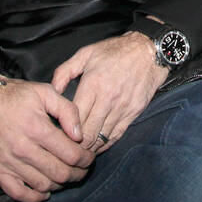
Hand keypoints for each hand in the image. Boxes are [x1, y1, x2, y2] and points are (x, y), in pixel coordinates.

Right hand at [0, 72, 95, 201]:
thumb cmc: (13, 94)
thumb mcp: (44, 92)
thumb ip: (67, 111)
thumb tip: (79, 135)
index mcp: (38, 129)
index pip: (71, 154)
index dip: (86, 159)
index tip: (89, 157)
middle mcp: (23, 149)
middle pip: (60, 173)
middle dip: (78, 174)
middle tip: (82, 169)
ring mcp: (8, 162)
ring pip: (43, 184)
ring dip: (60, 185)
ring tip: (66, 176)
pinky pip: (17, 193)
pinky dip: (34, 197)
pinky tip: (44, 191)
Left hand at [51, 31, 169, 152]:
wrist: (149, 51)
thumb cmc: (115, 50)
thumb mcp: (85, 53)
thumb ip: (64, 71)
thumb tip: (53, 91)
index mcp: (92, 83)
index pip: (75, 116)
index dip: (64, 129)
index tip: (57, 135)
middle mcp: (107, 97)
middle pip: (87, 131)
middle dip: (75, 143)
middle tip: (66, 148)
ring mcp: (122, 106)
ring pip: (102, 136)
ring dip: (89, 146)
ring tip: (79, 151)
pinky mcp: (133, 112)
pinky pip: (117, 134)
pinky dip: (105, 144)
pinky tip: (97, 147)